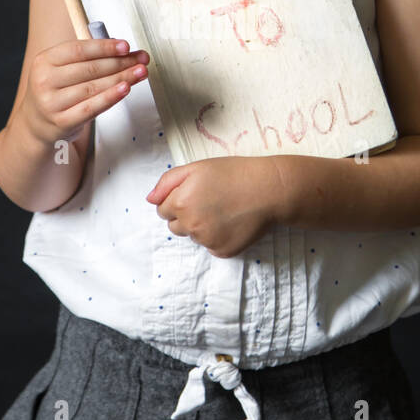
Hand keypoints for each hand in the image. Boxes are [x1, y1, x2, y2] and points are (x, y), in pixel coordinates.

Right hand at [21, 37, 148, 144]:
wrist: (36, 124)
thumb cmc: (56, 91)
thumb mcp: (60, 69)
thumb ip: (86, 58)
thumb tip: (122, 50)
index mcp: (44, 61)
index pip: (78, 49)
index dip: (104, 47)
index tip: (125, 46)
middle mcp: (44, 81)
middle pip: (90, 68)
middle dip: (120, 62)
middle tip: (141, 59)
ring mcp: (51, 103)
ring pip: (94, 88)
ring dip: (121, 78)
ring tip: (140, 73)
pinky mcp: (61, 122)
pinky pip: (92, 108)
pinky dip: (111, 97)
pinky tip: (126, 89)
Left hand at [145, 157, 281, 258]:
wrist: (269, 190)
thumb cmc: (233, 173)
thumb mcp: (197, 167)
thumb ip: (167, 182)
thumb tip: (150, 200)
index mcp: (180, 203)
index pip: (162, 210)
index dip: (177, 200)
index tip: (195, 193)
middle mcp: (190, 225)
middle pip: (175, 227)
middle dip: (186, 216)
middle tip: (209, 201)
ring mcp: (206, 241)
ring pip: (194, 237)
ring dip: (202, 226)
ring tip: (223, 209)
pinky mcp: (222, 251)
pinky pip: (211, 247)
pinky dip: (218, 237)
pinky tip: (231, 222)